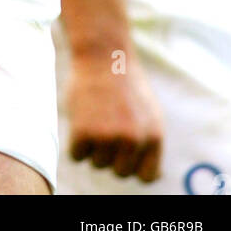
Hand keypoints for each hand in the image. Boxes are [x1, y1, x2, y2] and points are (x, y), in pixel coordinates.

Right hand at [64, 48, 162, 181]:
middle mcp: (134, 140)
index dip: (132, 167)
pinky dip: (76, 142)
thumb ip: (149, 144)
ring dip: (92, 146)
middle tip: (105, 127)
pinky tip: (81, 119)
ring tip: (94, 117)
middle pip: (119, 172)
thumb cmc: (124, 84)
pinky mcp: (83, 132)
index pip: (145, 176)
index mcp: (154, 136)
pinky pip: (77, 155)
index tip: (123, 153)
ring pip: (97, 164)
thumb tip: (150, 177)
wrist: (102, 54)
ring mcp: (108, 137)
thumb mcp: (149, 113)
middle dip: (111, 155)